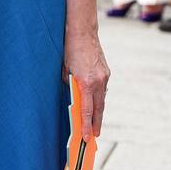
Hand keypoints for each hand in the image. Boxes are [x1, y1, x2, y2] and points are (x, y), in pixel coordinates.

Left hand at [63, 24, 109, 138]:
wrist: (82, 32)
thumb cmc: (69, 50)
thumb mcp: (64, 71)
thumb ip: (70, 86)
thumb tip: (73, 98)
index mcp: (86, 83)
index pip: (87, 110)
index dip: (87, 125)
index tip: (88, 137)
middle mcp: (98, 81)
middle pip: (99, 108)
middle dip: (97, 123)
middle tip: (95, 136)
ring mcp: (104, 77)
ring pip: (102, 99)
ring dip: (98, 112)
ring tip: (95, 124)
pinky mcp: (106, 72)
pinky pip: (102, 89)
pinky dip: (98, 98)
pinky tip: (95, 104)